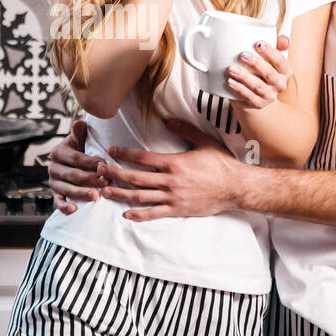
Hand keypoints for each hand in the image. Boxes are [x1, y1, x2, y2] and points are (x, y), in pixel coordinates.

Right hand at [48, 119, 107, 214]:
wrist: (74, 163)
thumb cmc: (82, 149)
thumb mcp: (81, 139)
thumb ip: (80, 132)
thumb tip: (80, 123)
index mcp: (58, 152)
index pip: (75, 158)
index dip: (90, 162)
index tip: (104, 165)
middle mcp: (53, 168)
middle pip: (72, 175)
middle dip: (89, 179)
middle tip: (104, 182)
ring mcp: (53, 183)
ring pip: (66, 189)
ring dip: (80, 193)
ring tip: (95, 196)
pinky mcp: (55, 195)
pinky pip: (57, 203)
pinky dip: (64, 207)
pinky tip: (74, 209)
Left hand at [100, 119, 241, 220]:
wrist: (236, 188)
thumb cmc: (222, 164)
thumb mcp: (204, 142)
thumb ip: (184, 130)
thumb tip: (167, 120)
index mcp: (174, 163)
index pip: (142, 158)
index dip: (124, 153)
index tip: (111, 150)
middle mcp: (170, 181)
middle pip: (135, 178)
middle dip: (114, 174)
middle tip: (98, 171)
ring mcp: (173, 198)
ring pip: (140, 197)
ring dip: (120, 194)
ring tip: (105, 191)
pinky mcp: (178, 210)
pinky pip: (154, 214)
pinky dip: (138, 215)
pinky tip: (126, 213)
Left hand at [226, 34, 293, 108]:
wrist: (257, 95)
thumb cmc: (263, 71)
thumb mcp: (270, 59)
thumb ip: (277, 46)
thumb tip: (284, 39)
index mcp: (285, 71)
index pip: (280, 61)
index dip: (270, 52)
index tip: (258, 43)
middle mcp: (280, 84)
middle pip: (269, 73)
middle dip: (256, 63)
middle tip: (242, 54)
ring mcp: (270, 96)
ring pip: (258, 86)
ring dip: (244, 76)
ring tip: (231, 68)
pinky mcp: (259, 104)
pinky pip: (249, 96)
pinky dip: (239, 89)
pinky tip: (230, 81)